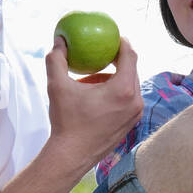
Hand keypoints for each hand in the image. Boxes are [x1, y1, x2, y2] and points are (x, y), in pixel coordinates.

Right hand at [43, 36, 142, 175]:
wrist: (71, 156)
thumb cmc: (66, 121)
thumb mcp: (57, 87)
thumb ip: (57, 59)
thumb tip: (59, 40)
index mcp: (123, 89)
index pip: (130, 55)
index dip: (122, 42)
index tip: (111, 37)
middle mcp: (135, 101)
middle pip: (132, 70)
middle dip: (117, 60)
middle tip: (102, 54)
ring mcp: (135, 115)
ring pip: (130, 86)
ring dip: (114, 78)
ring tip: (94, 79)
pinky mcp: (131, 125)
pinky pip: (128, 101)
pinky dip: (116, 93)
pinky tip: (96, 96)